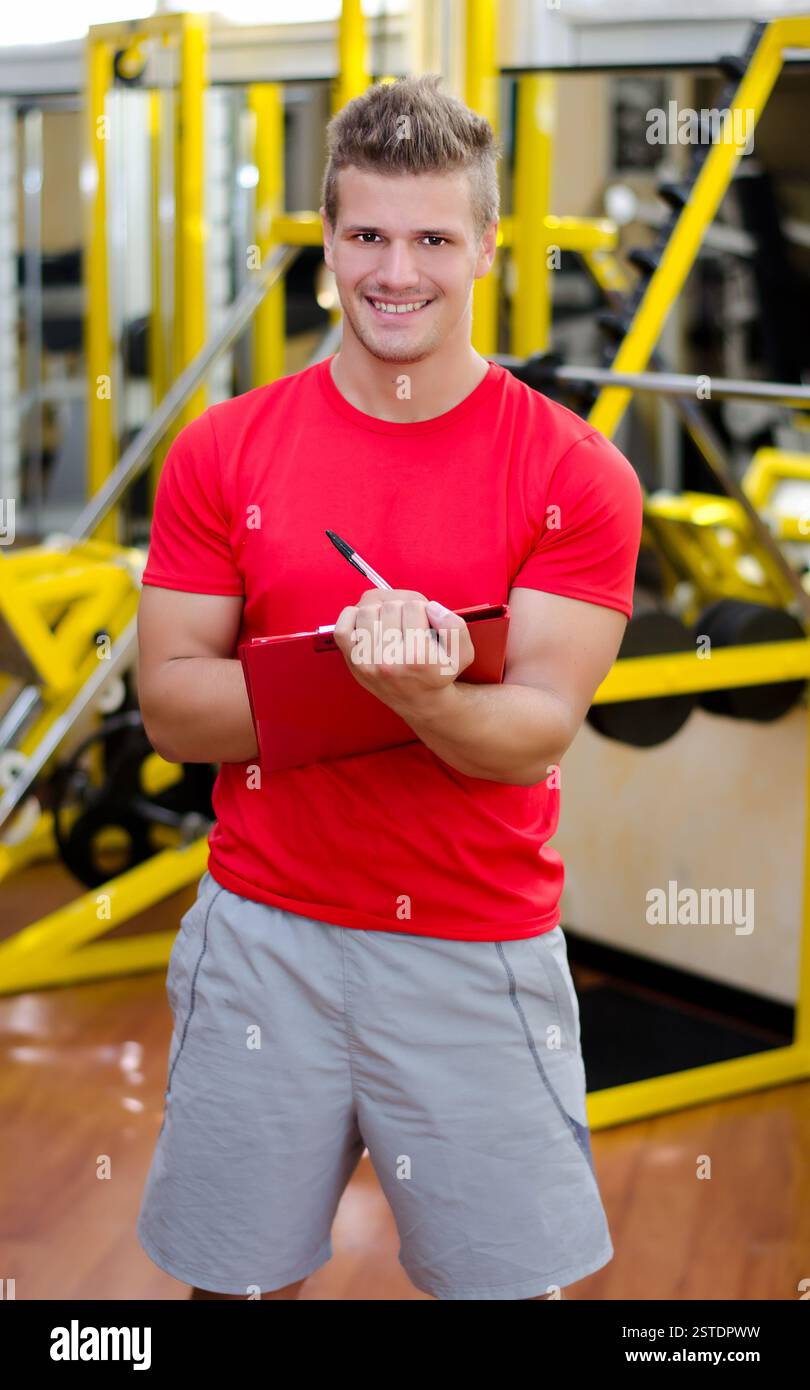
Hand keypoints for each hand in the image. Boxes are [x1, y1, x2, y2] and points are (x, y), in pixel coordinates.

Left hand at [333, 588, 474, 715]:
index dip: (423, 607)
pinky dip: (353, 617)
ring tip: (392, 622)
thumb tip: (430, 608)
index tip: (426, 622)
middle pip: (390, 606)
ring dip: (381, 610)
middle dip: (403, 607)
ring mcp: (366, 662)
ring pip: (367, 610)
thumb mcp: (462, 652)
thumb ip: (455, 626)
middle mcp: (388, 662)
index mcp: (417, 659)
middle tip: (410, 621)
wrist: (419, 701)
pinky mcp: (352, 661)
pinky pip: (343, 626)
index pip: (414, 606)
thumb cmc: (439, 672)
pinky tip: (370, 624)